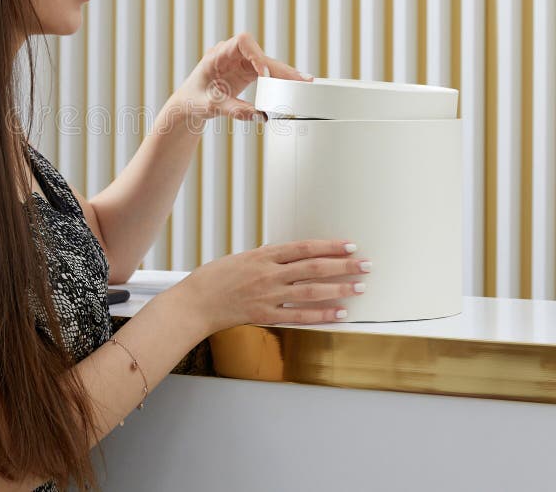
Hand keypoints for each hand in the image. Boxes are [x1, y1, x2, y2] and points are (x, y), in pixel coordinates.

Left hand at [172, 31, 312, 122]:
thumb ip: (234, 110)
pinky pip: (266, 73)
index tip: (264, 73)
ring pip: (266, 63)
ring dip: (284, 73)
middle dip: (280, 66)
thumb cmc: (192, 100)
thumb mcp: (211, 106)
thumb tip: (259, 115)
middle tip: (300, 79)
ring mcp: (240, 63)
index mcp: (218, 54)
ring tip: (304, 82)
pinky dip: (278, 80)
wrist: (187, 104)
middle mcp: (231, 55)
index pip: (242, 43)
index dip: (256, 55)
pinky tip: (293, 85)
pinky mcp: (246, 73)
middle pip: (260, 54)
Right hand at [175, 240, 371, 333]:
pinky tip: (340, 314)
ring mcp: (268, 296)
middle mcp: (269, 274)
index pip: (304, 248)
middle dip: (343, 265)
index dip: (329, 246)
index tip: (349, 245)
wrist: (196, 301)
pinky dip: (322, 315)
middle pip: (314, 268)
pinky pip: (300, 316)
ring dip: (339, 289)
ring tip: (359, 287)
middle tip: (365, 264)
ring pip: (311, 291)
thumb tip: (293, 257)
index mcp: (263, 255)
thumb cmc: (215, 277)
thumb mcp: (243, 258)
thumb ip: (268, 258)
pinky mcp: (265, 315)